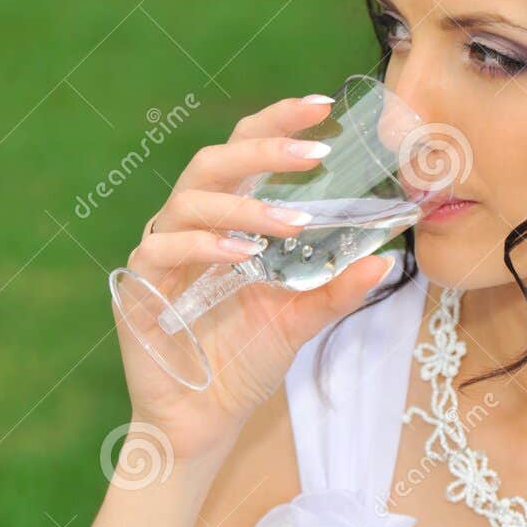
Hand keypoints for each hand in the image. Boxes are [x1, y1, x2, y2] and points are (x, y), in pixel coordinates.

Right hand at [113, 94, 399, 462]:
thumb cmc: (246, 360)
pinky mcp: (140, 285)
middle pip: (215, 163)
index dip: (277, 125)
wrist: (204, 419)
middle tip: (313, 152)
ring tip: (290, 223)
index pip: (246, 154)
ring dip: (243, 206)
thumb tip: (386, 257)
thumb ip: (336, 287)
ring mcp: (161, 252)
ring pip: (189, 200)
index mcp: (227, 219)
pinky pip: (163, 248)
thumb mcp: (300, 319)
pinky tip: (240, 256)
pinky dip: (203, 246)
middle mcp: (190, 225)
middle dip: (263, 151)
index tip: (321, 106)